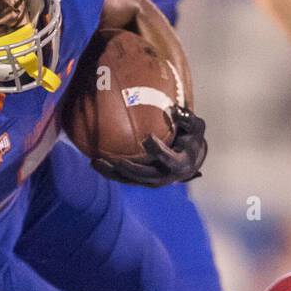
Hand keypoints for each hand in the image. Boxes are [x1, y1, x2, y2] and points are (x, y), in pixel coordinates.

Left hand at [92, 106, 206, 187]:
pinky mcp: (141, 181)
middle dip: (128, 168)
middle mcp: (164, 177)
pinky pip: (123, 178)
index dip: (158, 150)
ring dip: (112, 173)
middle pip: (144, 175)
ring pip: (129, 180)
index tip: (148, 137)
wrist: (189, 161)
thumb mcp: (196, 127)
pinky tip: (94, 163)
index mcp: (179, 164)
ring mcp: (151, 181)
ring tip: (95, 162)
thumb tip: (173, 109)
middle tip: (114, 158)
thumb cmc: (191, 139)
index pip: (167, 159)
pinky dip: (109, 173)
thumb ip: (187, 118)